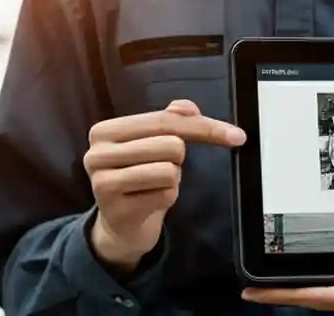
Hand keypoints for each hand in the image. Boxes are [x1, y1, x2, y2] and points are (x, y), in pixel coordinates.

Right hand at [85, 99, 246, 275]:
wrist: (120, 225)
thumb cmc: (138, 179)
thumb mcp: (151, 145)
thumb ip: (170, 120)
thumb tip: (188, 108)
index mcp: (105, 130)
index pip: (165, 120)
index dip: (204, 127)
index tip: (236, 136)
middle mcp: (97, 153)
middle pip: (170, 144)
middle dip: (178, 158)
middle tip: (161, 169)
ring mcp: (102, 181)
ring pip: (169, 170)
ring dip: (172, 179)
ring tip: (152, 185)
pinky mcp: (115, 207)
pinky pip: (165, 195)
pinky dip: (167, 198)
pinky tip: (149, 202)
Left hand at [242, 230, 333, 315]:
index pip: (325, 296)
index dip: (287, 295)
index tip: (254, 293)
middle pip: (320, 299)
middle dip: (285, 294)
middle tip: (251, 290)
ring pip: (332, 298)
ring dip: (303, 291)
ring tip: (273, 282)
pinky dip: (325, 287)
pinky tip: (315, 277)